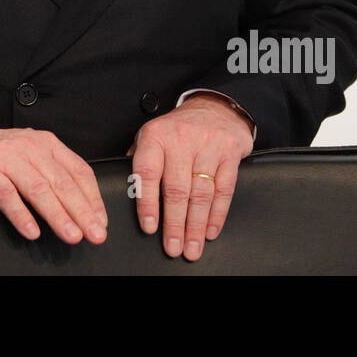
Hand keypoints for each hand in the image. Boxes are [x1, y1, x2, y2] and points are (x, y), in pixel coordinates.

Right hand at [0, 127, 107, 244]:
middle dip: (81, 211)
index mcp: (46, 143)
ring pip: (37, 188)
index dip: (92, 198)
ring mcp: (5, 156)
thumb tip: (83, 208)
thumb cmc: (0, 155)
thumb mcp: (31, 156)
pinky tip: (31, 231)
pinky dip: (20, 214)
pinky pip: (5, 193)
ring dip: (57, 214)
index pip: (78, 170)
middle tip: (94, 234)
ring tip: (71, 235)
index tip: (101, 222)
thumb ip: (53, 173)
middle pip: (61, 181)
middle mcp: (29, 146)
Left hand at [128, 93, 254, 261]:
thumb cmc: (176, 129)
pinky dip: (217, 214)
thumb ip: (139, 160)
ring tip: (192, 247)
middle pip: (177, 189)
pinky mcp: (229, 153)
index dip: (147, 203)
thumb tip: (126, 189)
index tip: (149, 228)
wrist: (214, 108)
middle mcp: (181, 140)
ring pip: (201, 193)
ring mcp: (207, 146)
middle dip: (175, 224)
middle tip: (173, 248)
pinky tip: (210, 231)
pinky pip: (224, 189)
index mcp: (156, 137)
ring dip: (196, 225)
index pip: (148, 173)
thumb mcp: (151, 135)